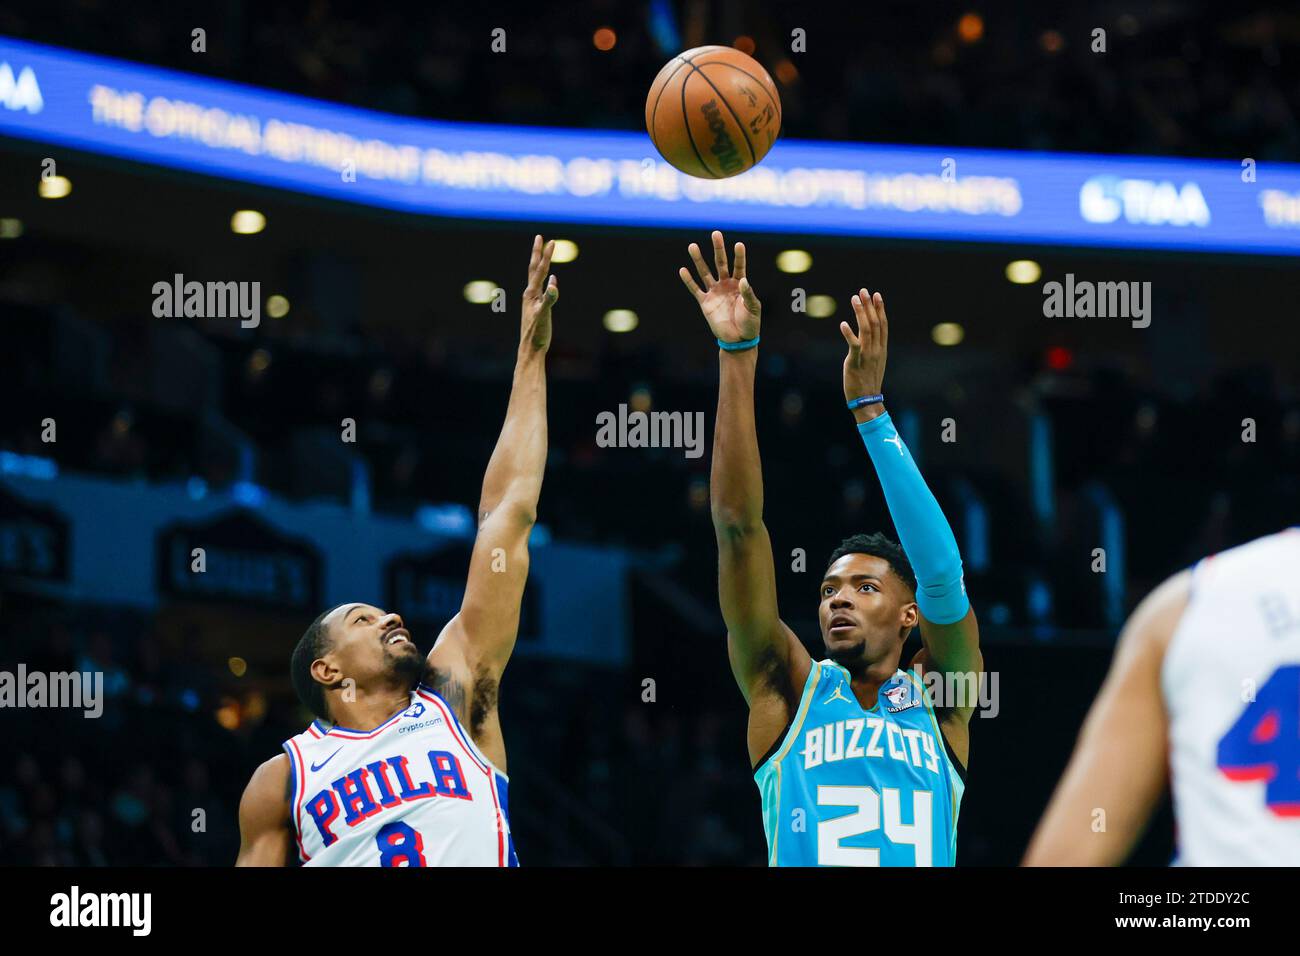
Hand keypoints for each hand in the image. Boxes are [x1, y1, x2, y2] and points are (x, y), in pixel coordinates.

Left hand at [521, 235, 558, 351]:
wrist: (530, 349)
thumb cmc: (536, 334)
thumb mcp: (544, 315)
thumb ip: (549, 299)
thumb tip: (554, 284)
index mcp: (531, 293)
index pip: (540, 270)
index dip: (546, 255)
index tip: (552, 241)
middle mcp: (529, 294)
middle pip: (534, 268)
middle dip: (538, 253)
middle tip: (540, 237)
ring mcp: (532, 300)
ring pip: (536, 277)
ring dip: (540, 264)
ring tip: (543, 254)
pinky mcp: (537, 307)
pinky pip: (542, 288)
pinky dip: (547, 280)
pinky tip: (551, 280)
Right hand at [679, 230, 760, 344]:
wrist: (739, 340)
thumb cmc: (750, 323)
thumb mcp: (753, 308)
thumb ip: (748, 293)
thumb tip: (742, 279)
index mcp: (740, 284)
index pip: (739, 266)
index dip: (739, 256)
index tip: (738, 244)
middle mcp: (726, 285)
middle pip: (720, 263)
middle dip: (718, 249)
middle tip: (715, 234)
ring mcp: (715, 292)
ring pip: (705, 272)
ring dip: (699, 260)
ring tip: (693, 246)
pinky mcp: (705, 303)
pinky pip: (695, 289)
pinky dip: (689, 280)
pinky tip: (683, 270)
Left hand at [841, 288, 888, 406]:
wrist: (867, 400)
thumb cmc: (868, 381)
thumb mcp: (874, 362)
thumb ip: (872, 348)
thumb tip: (868, 337)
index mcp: (882, 349)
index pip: (883, 324)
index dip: (880, 309)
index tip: (877, 295)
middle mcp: (877, 349)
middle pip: (875, 323)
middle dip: (869, 305)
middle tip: (864, 291)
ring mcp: (867, 355)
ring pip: (866, 329)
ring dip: (860, 313)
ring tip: (854, 299)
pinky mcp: (855, 361)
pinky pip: (854, 345)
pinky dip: (849, 333)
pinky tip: (843, 323)